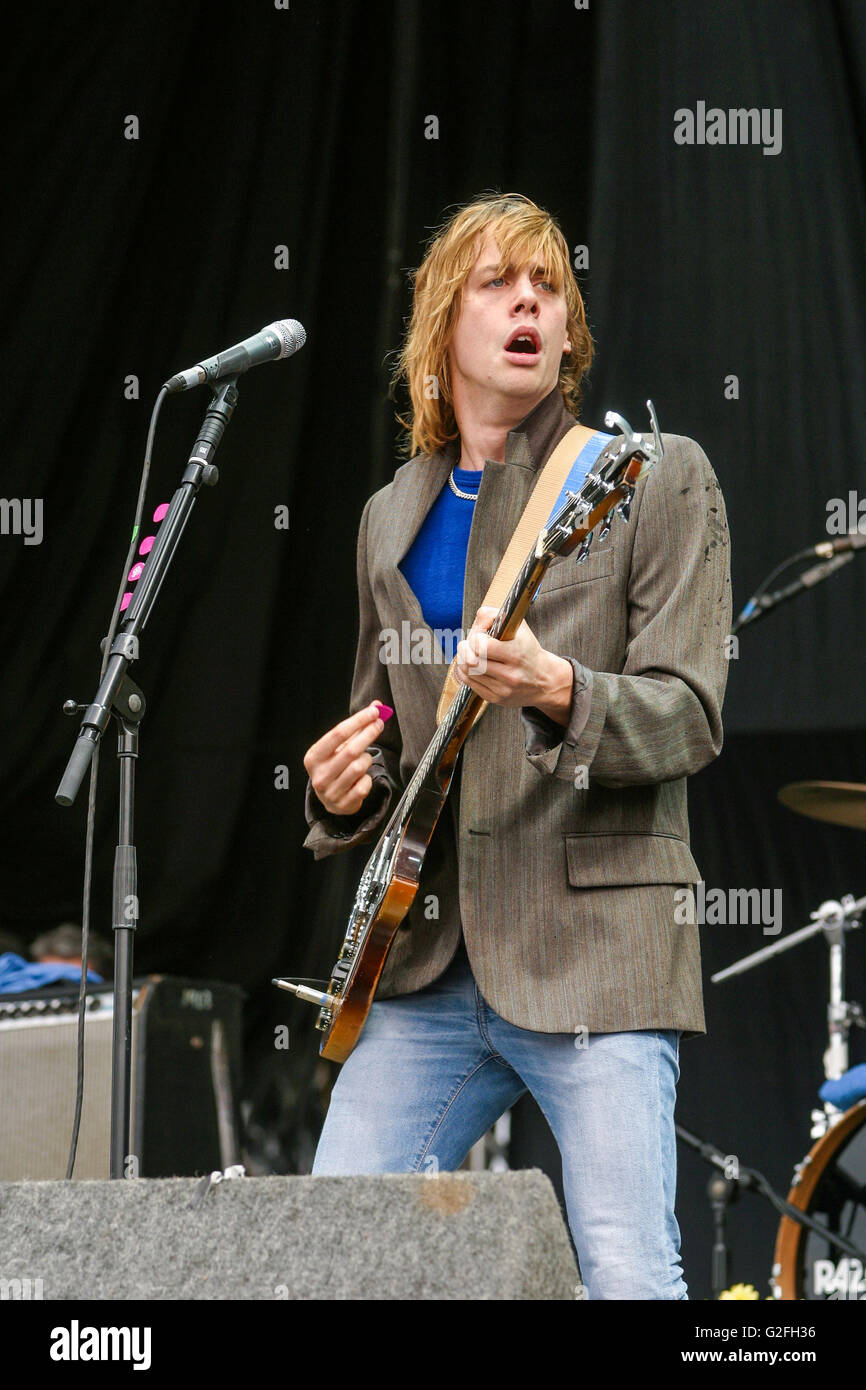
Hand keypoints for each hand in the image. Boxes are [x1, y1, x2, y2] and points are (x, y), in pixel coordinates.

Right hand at [303, 703, 387, 814]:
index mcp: (313, 757)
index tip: (374, 711)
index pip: (338, 733)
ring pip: (359, 767)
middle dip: (368, 734)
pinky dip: (367, 778)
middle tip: (379, 724)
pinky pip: (364, 785)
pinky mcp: (343, 804)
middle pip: (351, 750)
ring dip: (367, 759)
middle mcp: (319, 775)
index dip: (358, 720)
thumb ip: (356, 727)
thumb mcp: (339, 747)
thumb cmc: (334, 766)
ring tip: (364, 758)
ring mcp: (330, 791)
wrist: (329, 799)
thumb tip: (376, 706)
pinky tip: (362, 777)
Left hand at [454, 607, 573, 724]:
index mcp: (516, 654)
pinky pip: (469, 684)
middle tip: (469, 645)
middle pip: (471, 660)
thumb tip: (475, 622)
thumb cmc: (528, 650)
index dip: (475, 638)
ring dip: (463, 660)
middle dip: (465, 649)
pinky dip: (465, 672)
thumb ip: (493, 616)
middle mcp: (510, 675)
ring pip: (467, 672)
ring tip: (470, 653)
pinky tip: (471, 665)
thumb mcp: (519, 627)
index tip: (481, 636)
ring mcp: (502, 689)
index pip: (481, 646)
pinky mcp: (496, 699)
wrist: (544, 681)